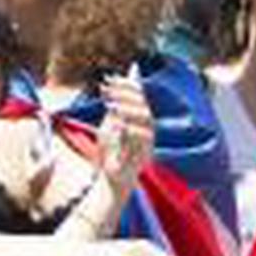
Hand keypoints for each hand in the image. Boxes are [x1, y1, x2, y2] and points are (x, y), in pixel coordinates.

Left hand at [93, 71, 154, 199]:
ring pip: (146, 118)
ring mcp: (148, 140)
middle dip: (124, 94)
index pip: (138, 95)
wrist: (111, 177)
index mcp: (140, 118)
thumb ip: (113, 110)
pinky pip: (142, 137)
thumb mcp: (108, 126)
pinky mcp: (145, 154)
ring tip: (109, 105)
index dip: (125, 85)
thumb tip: (110, 86)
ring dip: (127, 108)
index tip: (108, 79)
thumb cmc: (110, 152)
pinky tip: (116, 123)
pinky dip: (129, 128)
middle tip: (106, 90)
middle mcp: (147, 127)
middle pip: (143, 103)